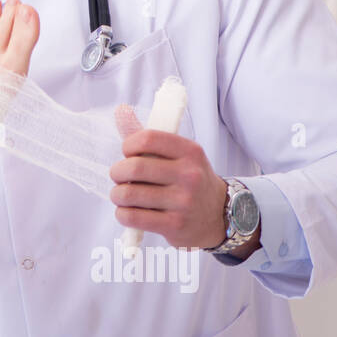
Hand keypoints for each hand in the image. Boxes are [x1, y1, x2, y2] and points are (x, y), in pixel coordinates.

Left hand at [108, 104, 233, 250]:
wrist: (219, 216)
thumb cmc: (189, 180)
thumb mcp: (179, 155)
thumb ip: (148, 136)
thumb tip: (120, 110)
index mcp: (190, 152)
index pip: (148, 139)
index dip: (128, 145)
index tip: (127, 153)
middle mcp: (190, 175)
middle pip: (134, 167)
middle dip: (117, 172)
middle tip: (118, 176)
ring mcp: (183, 202)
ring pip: (129, 194)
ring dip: (117, 195)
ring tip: (120, 195)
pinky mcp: (175, 225)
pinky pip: (133, 217)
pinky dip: (122, 214)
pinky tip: (127, 212)